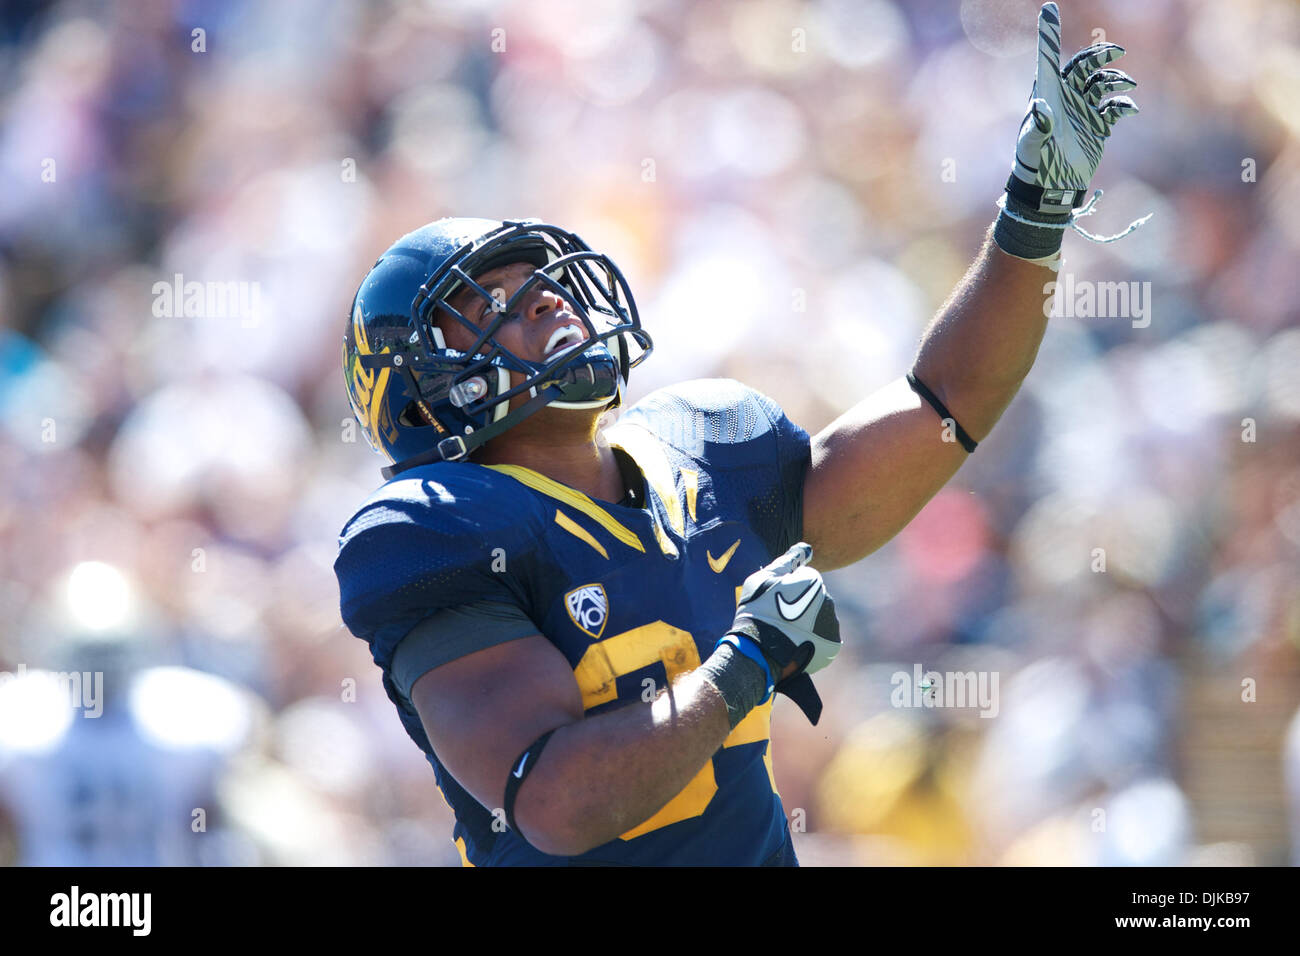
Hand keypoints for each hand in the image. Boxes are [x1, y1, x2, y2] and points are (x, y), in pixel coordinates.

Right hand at [722, 542, 841, 724]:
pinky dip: (812, 640)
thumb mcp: (763, 579)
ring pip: (820, 617)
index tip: (774, 601)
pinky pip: (823, 637)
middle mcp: (828, 600)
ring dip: (807, 622)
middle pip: (814, 598)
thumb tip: (805, 547)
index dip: (787, 588)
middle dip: (800, 605)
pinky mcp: (832, 646)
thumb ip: (787, 561)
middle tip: (779, 617)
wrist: (760, 651)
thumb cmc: (757, 611)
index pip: (804, 579)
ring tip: (786, 632)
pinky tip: (795, 643)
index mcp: (813, 580)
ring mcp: (831, 624)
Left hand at [1008, 2, 1138, 217]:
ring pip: (1103, 83)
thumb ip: (1036, 127)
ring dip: (1116, 79)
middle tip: (1116, 52)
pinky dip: (1125, 104)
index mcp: (1046, 94)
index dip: (1049, 34)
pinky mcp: (1098, 125)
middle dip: (1100, 55)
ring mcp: (1083, 109)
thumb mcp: (1031, 145)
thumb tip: (1042, 109)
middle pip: (1084, 65)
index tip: (1048, 7)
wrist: (1049, 187)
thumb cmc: (1033, 164)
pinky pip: (1116, 106)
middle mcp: (1066, 97)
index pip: (1048, 58)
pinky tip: (1127, 109)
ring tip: (1125, 85)